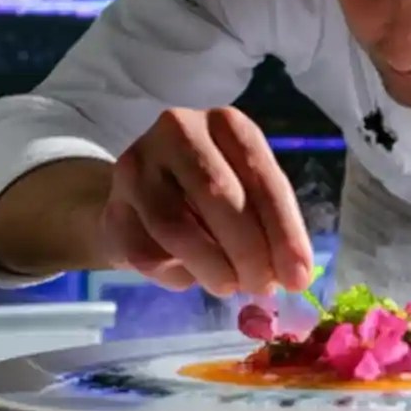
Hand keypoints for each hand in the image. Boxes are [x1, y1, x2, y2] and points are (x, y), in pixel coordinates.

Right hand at [99, 107, 312, 296]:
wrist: (138, 202)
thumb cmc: (206, 197)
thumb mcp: (246, 194)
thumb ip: (270, 226)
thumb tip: (292, 274)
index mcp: (226, 123)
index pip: (261, 175)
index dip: (284, 231)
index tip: (297, 276)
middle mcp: (179, 131)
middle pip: (219, 196)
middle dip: (249, 252)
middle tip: (262, 286)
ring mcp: (137, 166)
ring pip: (178, 227)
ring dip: (212, 268)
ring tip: (229, 285)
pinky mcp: (112, 207)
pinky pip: (147, 252)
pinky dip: (177, 276)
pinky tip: (189, 276)